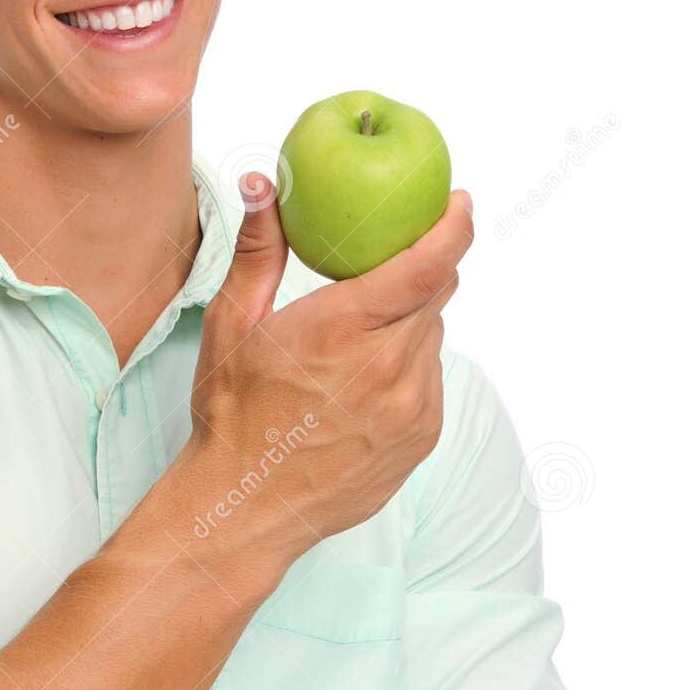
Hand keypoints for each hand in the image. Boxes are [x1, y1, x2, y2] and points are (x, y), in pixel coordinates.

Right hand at [185, 176, 473, 565]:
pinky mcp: (423, 437)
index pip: (429, 262)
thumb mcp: (232, 324)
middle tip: (386, 264)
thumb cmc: (232, 412)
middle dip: (419, 269)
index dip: (454, 225)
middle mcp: (391, 367)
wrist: (245, 506)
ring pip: (432, 337)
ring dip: (407, 323)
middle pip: (437, 293)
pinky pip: (430, 380)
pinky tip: (359, 386)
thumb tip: (262, 183)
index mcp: (344, 328)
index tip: (458, 201)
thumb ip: (258, 249)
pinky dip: (406, 368)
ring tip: (354, 342)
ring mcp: (414, 407)